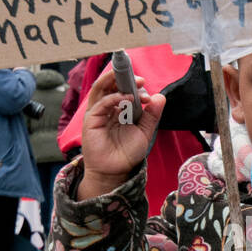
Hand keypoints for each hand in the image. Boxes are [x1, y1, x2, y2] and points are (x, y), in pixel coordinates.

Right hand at [79, 66, 165, 197]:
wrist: (115, 171)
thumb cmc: (127, 153)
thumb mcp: (144, 132)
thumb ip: (151, 115)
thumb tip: (160, 97)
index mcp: (118, 109)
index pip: (124, 90)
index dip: (136, 88)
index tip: (148, 95)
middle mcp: (107, 108)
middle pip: (110, 85)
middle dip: (124, 78)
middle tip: (140, 79)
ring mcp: (98, 113)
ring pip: (100, 88)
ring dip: (113, 80)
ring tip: (130, 78)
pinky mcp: (91, 120)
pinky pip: (100, 104)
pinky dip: (113, 98)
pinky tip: (126, 98)